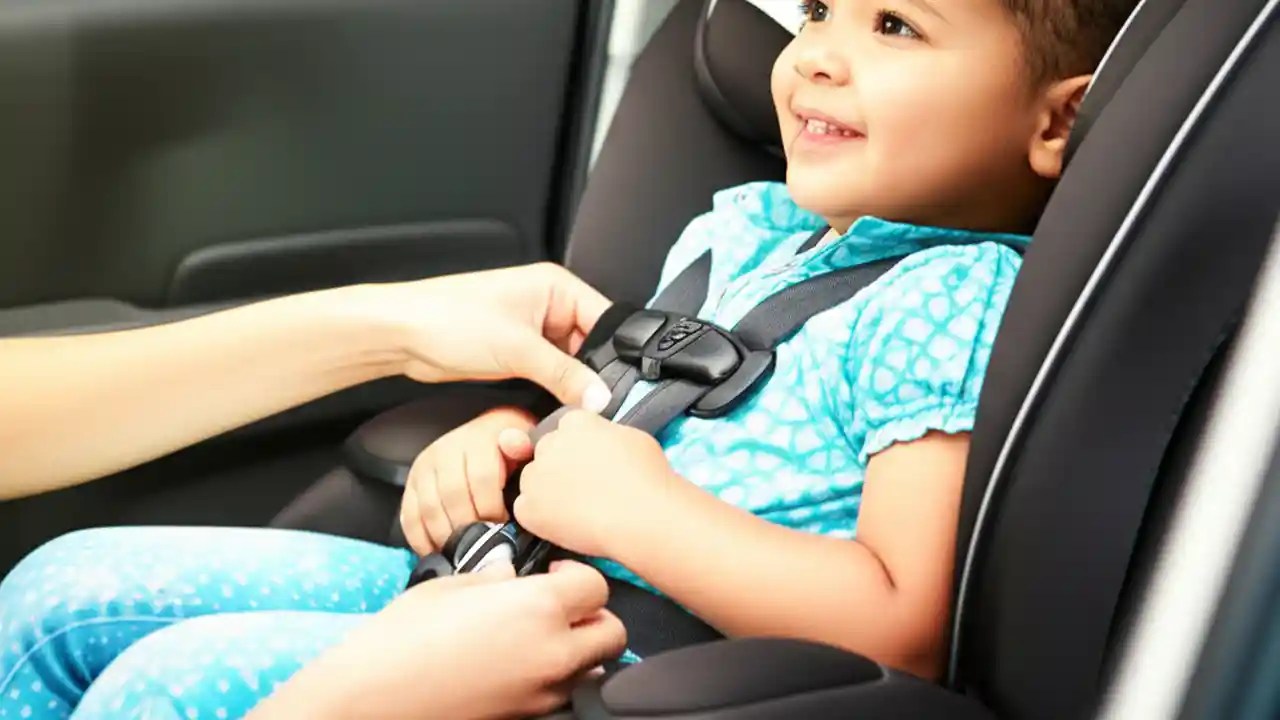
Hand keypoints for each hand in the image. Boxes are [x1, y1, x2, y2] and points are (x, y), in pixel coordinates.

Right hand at [252, 561, 626, 719]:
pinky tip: (517, 665)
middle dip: (591, 616)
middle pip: (611, 632)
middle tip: (558, 606)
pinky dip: (553, 678)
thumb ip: (495, 577)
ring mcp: (543, 694)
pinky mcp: (528, 718)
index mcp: (538, 608)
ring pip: (592, 668)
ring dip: (576, 650)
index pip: (596, 585)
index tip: (554, 573)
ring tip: (535, 638)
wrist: (370, 699)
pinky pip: (561, 694)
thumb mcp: (449, 587)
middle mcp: (552, 654)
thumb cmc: (400, 639)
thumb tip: (513, 574)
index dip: (575, 574)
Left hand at [365, 263, 613, 410]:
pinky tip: (554, 405)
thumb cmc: (449, 319)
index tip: (620, 386)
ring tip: (573, 405)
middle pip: (591, 344)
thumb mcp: (518, 349)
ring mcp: (531, 330)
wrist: (402, 334)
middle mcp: (548, 305)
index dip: (616, 353)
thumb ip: (565, 375)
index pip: (606, 319)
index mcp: (556, 287)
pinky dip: (553, 389)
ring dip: (570, 384)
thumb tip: (599, 396)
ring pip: (570, 363)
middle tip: (597, 403)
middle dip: (592, 373)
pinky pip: (548, 373)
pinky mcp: (516, 352)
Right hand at [401, 407, 536, 553]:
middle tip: (483, 546)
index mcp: (476, 440)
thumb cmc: (507, 450)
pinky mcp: (411, 485)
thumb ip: (523, 446)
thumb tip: (516, 445)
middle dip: (470, 527)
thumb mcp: (522, 444)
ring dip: (447, 536)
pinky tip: (438, 552)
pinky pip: (410, 517)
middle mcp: (445, 451)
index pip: (481, 478)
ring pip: (430, 509)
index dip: (492, 508)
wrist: (486, 435)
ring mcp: (424, 468)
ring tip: (464, 552)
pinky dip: (422, 540)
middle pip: (453, 497)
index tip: (503, 526)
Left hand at [514, 410, 676, 557]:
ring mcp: (535, 475)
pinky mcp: (528, 507)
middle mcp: (550, 443)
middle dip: (559, 466)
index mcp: (576, 422)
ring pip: (533, 480)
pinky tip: (567, 525)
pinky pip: (527, 510)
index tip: (591, 462)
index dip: (579, 447)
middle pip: (546, 451)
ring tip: (578, 510)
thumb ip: (607, 434)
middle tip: (584, 487)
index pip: (568, 428)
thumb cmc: (648, 477)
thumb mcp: (633, 438)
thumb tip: (602, 442)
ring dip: (548, 492)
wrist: (642, 517)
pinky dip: (541, 519)